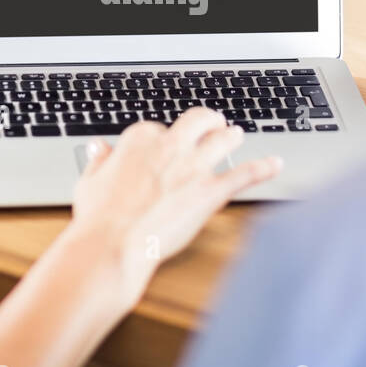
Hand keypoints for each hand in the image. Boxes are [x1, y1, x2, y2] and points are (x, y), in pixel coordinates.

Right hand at [70, 108, 282, 306]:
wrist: (113, 245)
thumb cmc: (99, 218)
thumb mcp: (90, 181)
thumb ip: (100, 161)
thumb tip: (100, 149)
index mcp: (141, 138)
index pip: (160, 128)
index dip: (163, 140)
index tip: (163, 149)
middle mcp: (171, 146)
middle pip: (199, 121)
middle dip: (208, 121)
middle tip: (213, 124)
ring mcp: (194, 167)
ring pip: (224, 139)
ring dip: (232, 135)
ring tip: (237, 134)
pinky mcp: (211, 191)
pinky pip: (245, 174)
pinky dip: (263, 167)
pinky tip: (275, 163)